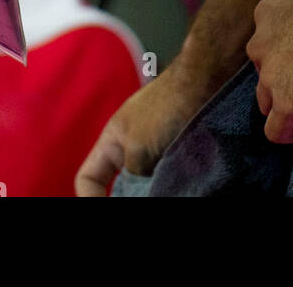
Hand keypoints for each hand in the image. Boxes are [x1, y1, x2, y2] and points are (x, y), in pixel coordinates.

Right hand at [75, 60, 213, 196]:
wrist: (204, 84)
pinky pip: (167, 182)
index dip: (89, 199)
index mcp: (112, 143)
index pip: (88, 178)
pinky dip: (169, 189)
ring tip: (165, 192)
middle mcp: (130, 151)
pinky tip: (177, 190)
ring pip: (145, 188)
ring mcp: (155, 155)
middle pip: (118, 189)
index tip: (106, 209)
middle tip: (143, 199)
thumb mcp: (139, 149)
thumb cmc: (166, 108)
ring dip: (152, 193)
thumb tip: (138, 196)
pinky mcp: (177, 158)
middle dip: (127, 198)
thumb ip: (132, 180)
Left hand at [245, 0, 292, 143]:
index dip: (285, 52)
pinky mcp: (285, 103)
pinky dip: (289, 133)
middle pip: (263, 70)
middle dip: (282, 78)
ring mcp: (269, 76)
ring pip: (265, 101)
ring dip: (284, 105)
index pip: (267, 40)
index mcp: (267, 14)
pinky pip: (276, 130)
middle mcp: (260, 45)